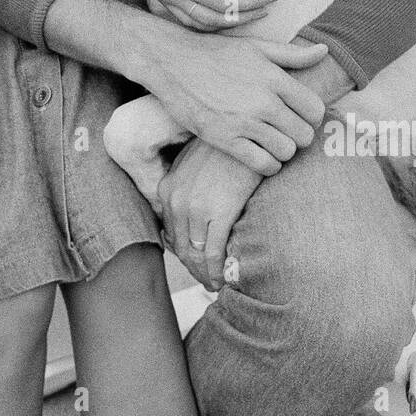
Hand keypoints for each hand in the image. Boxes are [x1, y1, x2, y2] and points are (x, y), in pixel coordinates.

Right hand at [142, 29, 326, 174]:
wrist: (171, 61)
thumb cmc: (215, 53)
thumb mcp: (255, 47)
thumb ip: (292, 54)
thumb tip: (326, 51)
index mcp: (274, 78)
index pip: (315, 110)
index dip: (310, 116)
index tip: (298, 116)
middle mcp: (263, 101)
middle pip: (304, 135)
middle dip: (297, 136)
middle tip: (284, 132)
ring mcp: (244, 122)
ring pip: (286, 152)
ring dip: (282, 152)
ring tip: (271, 143)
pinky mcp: (224, 139)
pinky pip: (262, 164)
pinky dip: (267, 165)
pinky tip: (260, 156)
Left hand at [158, 139, 262, 289]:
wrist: (248, 132)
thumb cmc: (226, 149)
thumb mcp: (195, 165)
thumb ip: (186, 188)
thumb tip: (190, 221)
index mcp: (167, 189)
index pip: (171, 234)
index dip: (184, 255)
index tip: (197, 266)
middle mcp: (176, 199)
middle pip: (182, 247)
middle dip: (194, 269)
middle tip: (207, 281)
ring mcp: (196, 207)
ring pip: (197, 254)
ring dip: (205, 274)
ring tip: (216, 283)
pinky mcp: (220, 211)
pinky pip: (215, 252)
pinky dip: (218, 270)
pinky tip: (225, 278)